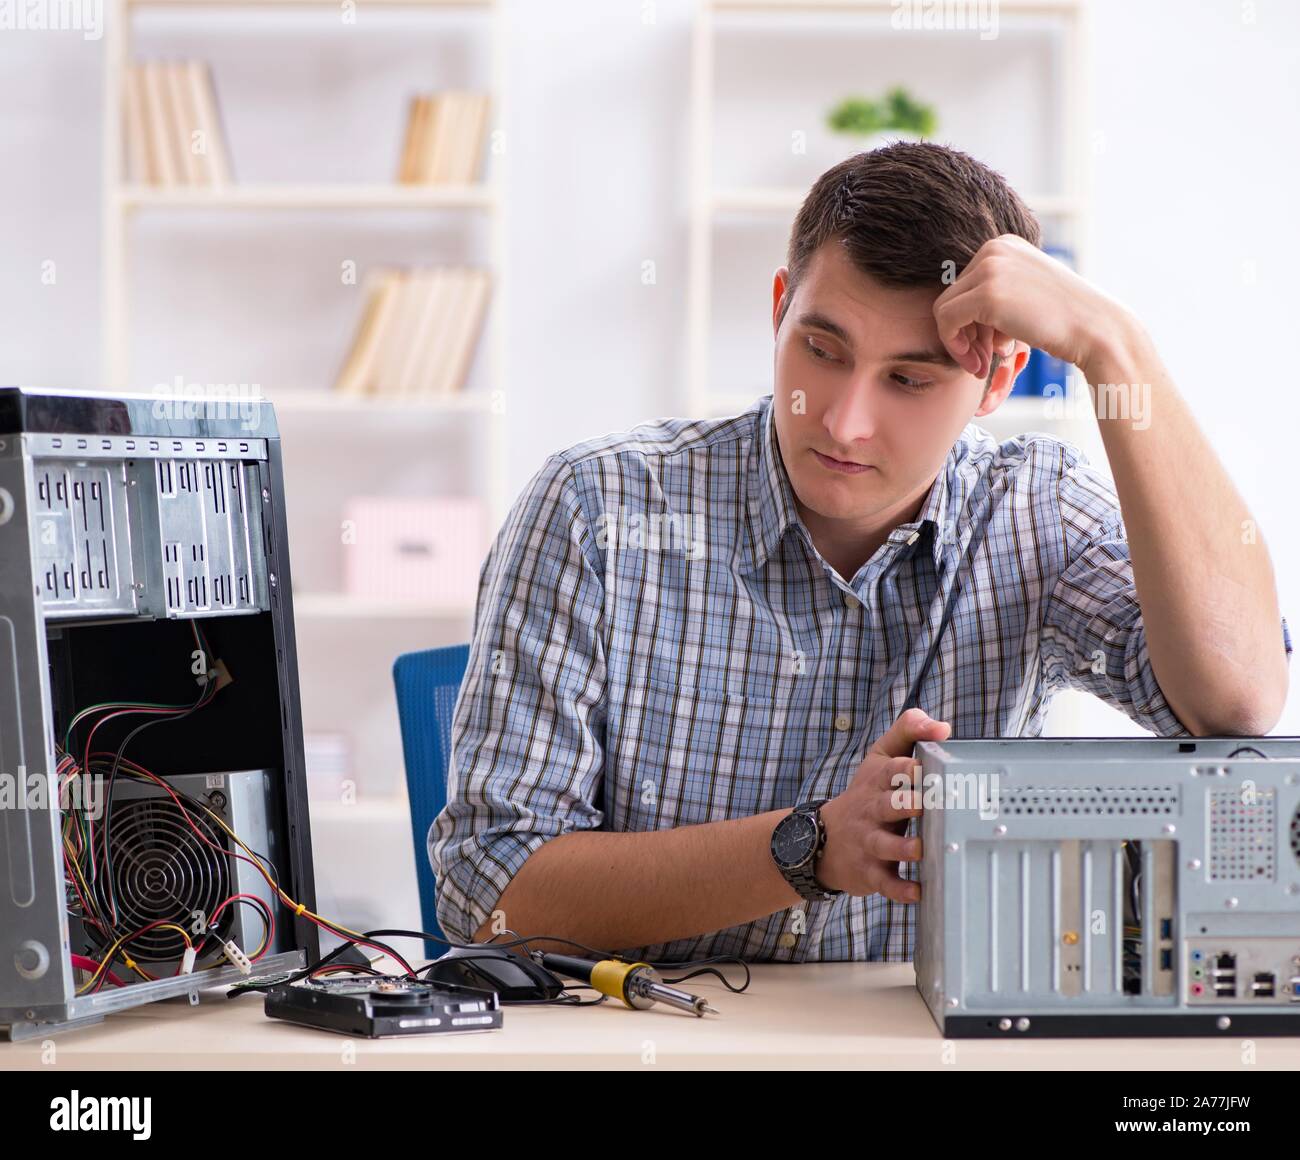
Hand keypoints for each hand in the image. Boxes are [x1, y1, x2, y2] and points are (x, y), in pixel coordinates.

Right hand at [816, 708, 950, 901]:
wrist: (822, 839)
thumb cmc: (866, 794)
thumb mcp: (880, 756)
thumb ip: (909, 732)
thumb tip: (943, 727)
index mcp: (878, 780)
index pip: (891, 769)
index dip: (907, 768)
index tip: (926, 766)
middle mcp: (873, 810)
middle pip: (888, 804)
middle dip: (906, 804)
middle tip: (926, 804)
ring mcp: (869, 841)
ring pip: (884, 844)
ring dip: (902, 847)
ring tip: (921, 849)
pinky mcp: (870, 871)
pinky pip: (884, 881)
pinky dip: (898, 889)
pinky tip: (916, 892)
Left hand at [932, 234, 1133, 381]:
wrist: (1095, 328)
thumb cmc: (1062, 319)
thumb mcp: (1023, 293)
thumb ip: (992, 294)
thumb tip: (951, 315)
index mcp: (1003, 244)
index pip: (964, 285)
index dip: (971, 321)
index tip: (988, 346)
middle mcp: (994, 248)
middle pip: (953, 296)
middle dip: (966, 334)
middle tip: (985, 360)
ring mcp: (989, 268)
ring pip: (944, 310)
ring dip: (960, 344)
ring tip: (983, 365)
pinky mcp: (986, 294)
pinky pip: (946, 322)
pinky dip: (956, 348)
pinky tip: (980, 364)